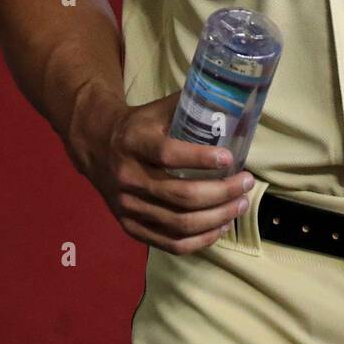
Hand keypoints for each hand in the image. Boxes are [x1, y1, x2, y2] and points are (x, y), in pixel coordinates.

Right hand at [67, 88, 254, 254]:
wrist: (96, 146)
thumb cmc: (138, 126)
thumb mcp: (158, 109)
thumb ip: (191, 105)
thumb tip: (233, 100)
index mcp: (134, 142)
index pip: (167, 154)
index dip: (200, 159)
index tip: (230, 158)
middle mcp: (128, 177)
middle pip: (180, 195)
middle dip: (221, 192)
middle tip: (247, 183)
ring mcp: (127, 206)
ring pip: (179, 223)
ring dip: (217, 217)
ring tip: (241, 204)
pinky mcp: (129, 227)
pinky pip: (169, 243)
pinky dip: (199, 240)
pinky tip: (220, 227)